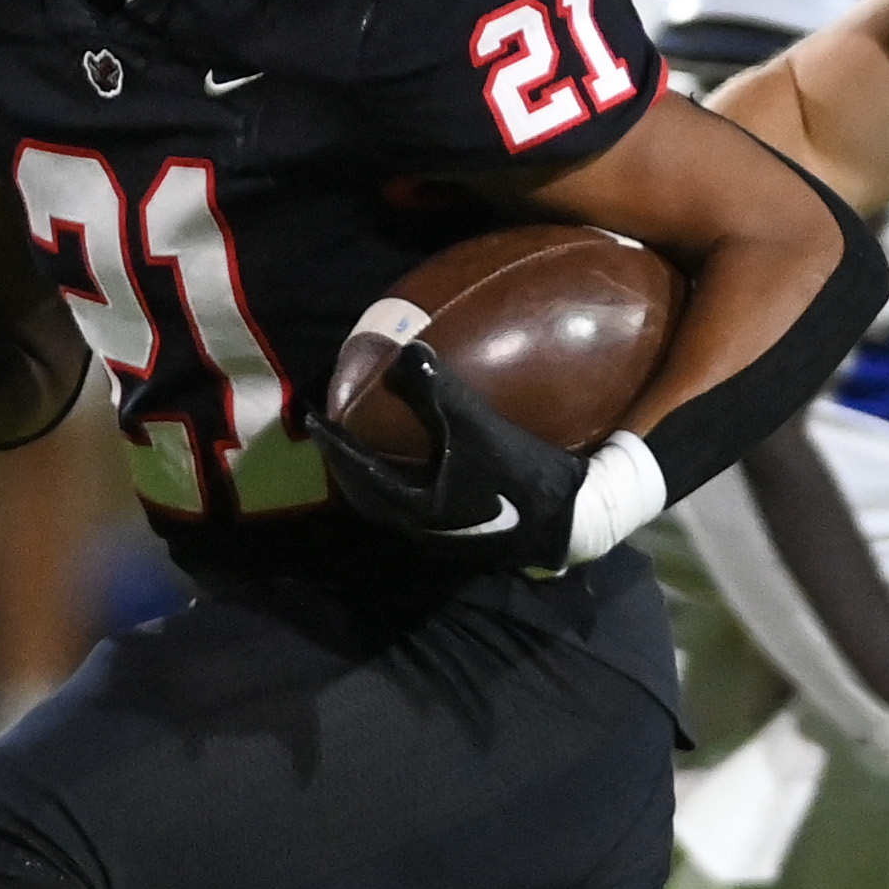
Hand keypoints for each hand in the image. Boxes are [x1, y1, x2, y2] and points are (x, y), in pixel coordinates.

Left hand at [313, 337, 660, 572]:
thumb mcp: (478, 428)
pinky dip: (409, 482)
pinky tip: (427, 464)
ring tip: (374, 448)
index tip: (315, 418)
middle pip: (369, 498)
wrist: (573, 520)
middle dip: (350, 466)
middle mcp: (422, 529)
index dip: (334, 444)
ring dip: (379, 478)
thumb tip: (406, 351)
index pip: (357, 472)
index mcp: (414, 508)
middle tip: (339, 436)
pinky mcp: (472, 535)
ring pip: (396, 506)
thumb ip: (440, 391)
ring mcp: (447, 537)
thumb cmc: (521, 479)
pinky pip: (422, 506)